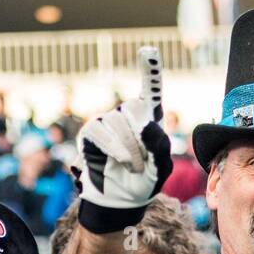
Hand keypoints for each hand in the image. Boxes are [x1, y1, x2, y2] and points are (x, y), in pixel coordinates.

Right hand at [76, 46, 172, 231]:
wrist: (121, 202)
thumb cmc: (144, 183)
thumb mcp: (161, 169)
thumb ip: (161, 147)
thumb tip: (146, 124)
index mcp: (147, 119)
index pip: (150, 91)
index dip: (149, 71)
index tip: (148, 51)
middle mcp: (127, 115)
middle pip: (135, 110)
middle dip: (142, 140)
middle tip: (142, 162)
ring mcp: (107, 122)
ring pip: (119, 125)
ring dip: (130, 152)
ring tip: (131, 168)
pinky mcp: (92, 133)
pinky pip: (103, 133)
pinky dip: (115, 150)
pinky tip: (120, 162)